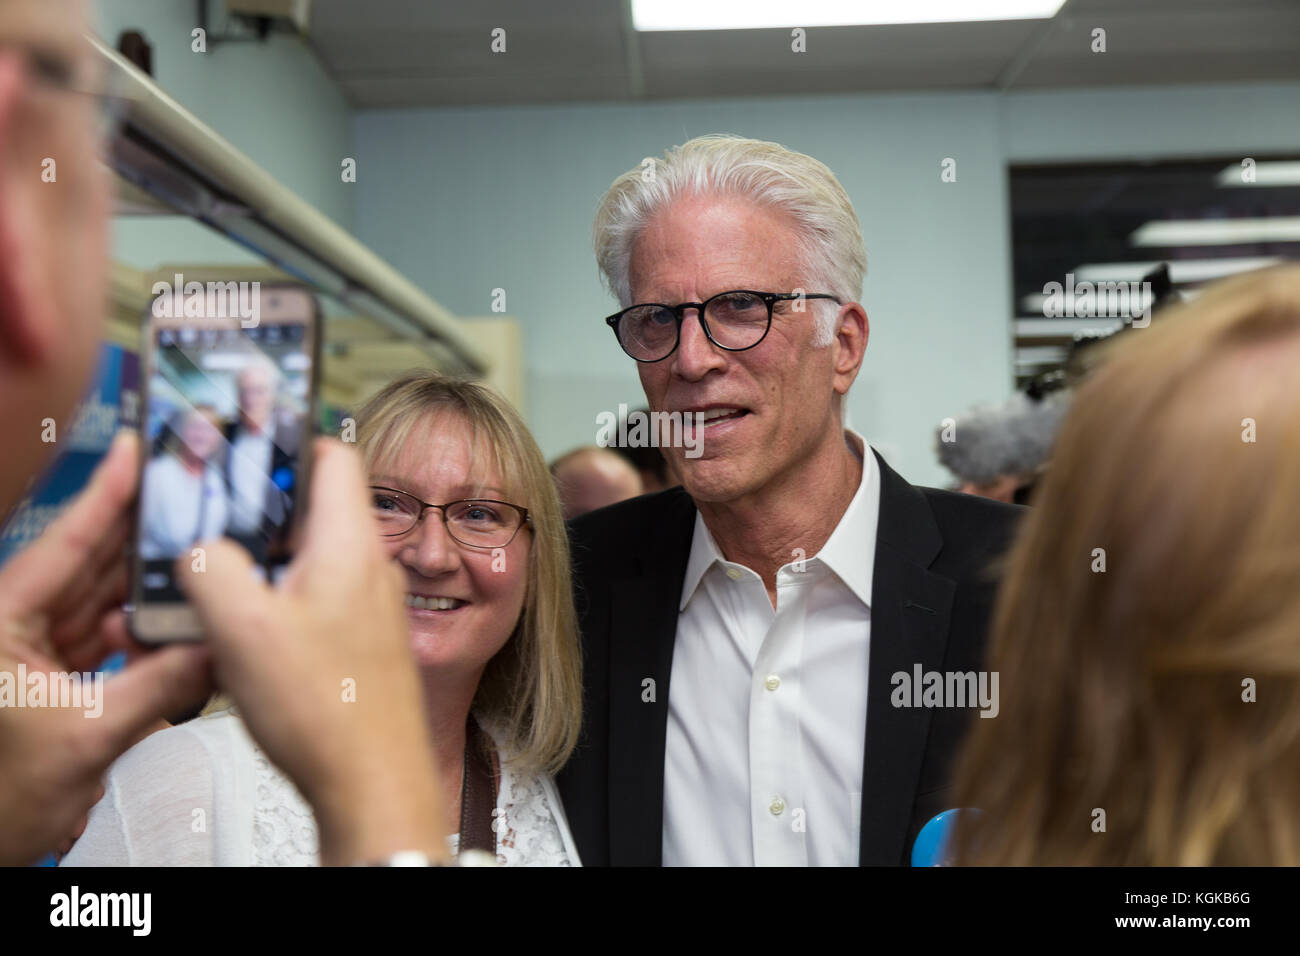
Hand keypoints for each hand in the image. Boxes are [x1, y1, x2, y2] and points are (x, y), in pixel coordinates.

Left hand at [0, 432, 212, 864]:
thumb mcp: (86, 737)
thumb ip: (160, 686)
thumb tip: (218, 651)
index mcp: (0, 622)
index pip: (64, 545)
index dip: (106, 496)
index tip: (138, 451)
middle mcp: (13, 626)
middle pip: (90, 566)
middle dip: (142, 541)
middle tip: (189, 502)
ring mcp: (32, 651)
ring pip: (103, 602)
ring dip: (148, 595)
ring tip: (197, 571)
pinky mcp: (53, 677)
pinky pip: (108, 639)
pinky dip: (143, 636)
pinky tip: (179, 630)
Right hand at [179, 438, 445, 864]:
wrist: (374, 783)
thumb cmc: (328, 711)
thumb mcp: (242, 627)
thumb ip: (211, 569)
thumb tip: (202, 550)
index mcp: (349, 544)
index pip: (332, 456)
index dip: (289, 442)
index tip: (250, 444)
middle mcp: (369, 569)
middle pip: (316, 510)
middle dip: (263, 513)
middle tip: (218, 523)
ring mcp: (371, 608)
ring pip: (314, 559)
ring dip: (269, 564)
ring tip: (224, 585)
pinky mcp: (364, 646)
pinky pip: (321, 602)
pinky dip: (285, 604)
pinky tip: (253, 635)